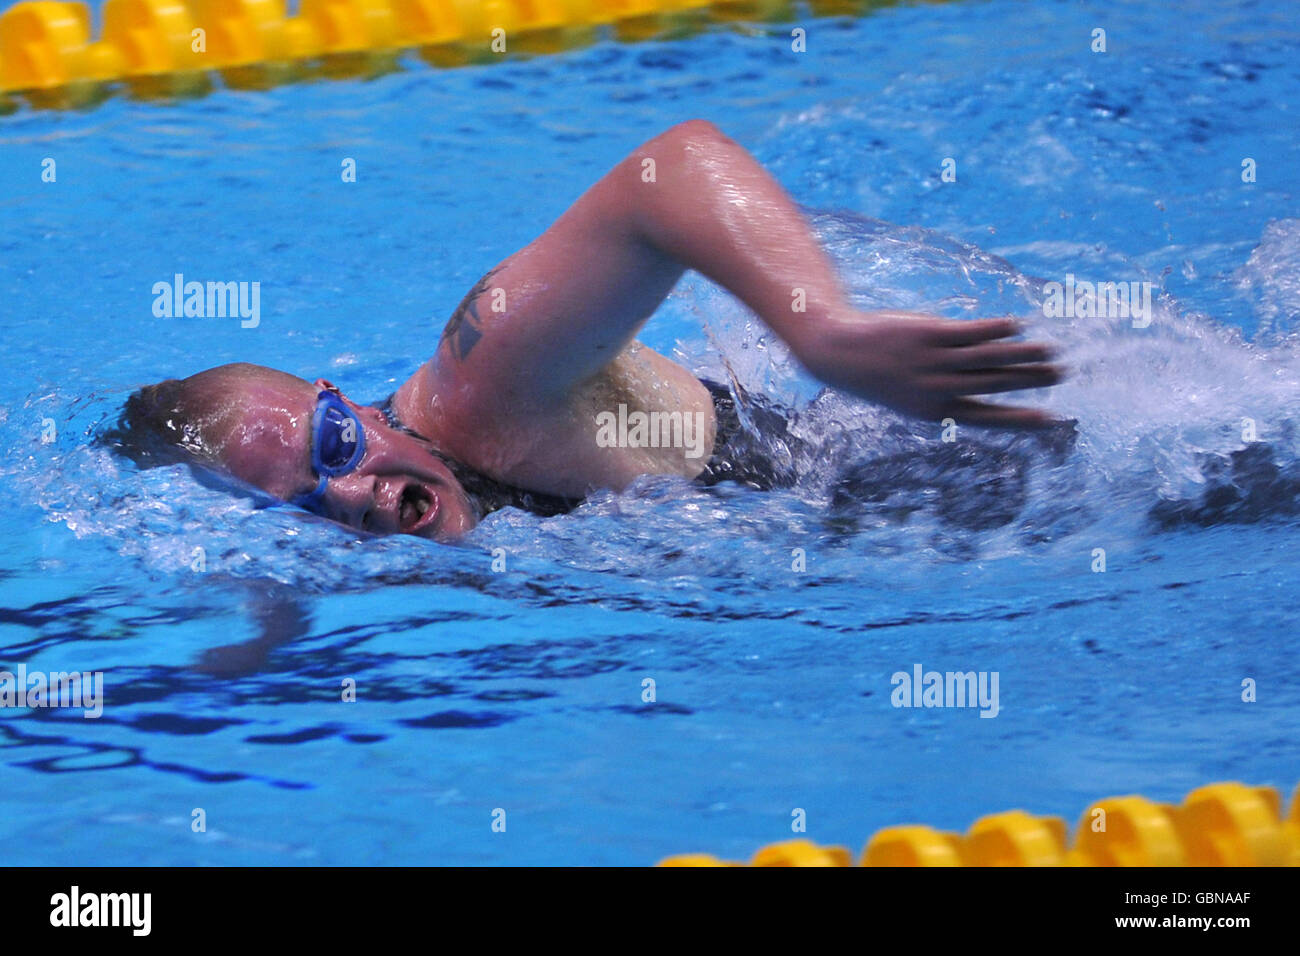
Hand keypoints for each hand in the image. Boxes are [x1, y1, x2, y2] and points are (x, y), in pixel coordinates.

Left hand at [794, 310, 1064, 427]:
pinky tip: (1016, 325)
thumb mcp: (914, 393)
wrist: (843, 355)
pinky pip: (969, 333)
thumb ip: (949, 389)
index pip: (988, 417)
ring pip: (987, 358)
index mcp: (935, 411)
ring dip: (1022, 354)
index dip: (1021, 419)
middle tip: (1061, 374)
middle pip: (994, 384)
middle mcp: (938, 389)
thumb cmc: (883, 376)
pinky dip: (995, 330)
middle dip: (1030, 380)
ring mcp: (934, 362)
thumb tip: (991, 378)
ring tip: (1050, 350)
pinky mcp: (929, 334)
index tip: (1050, 420)